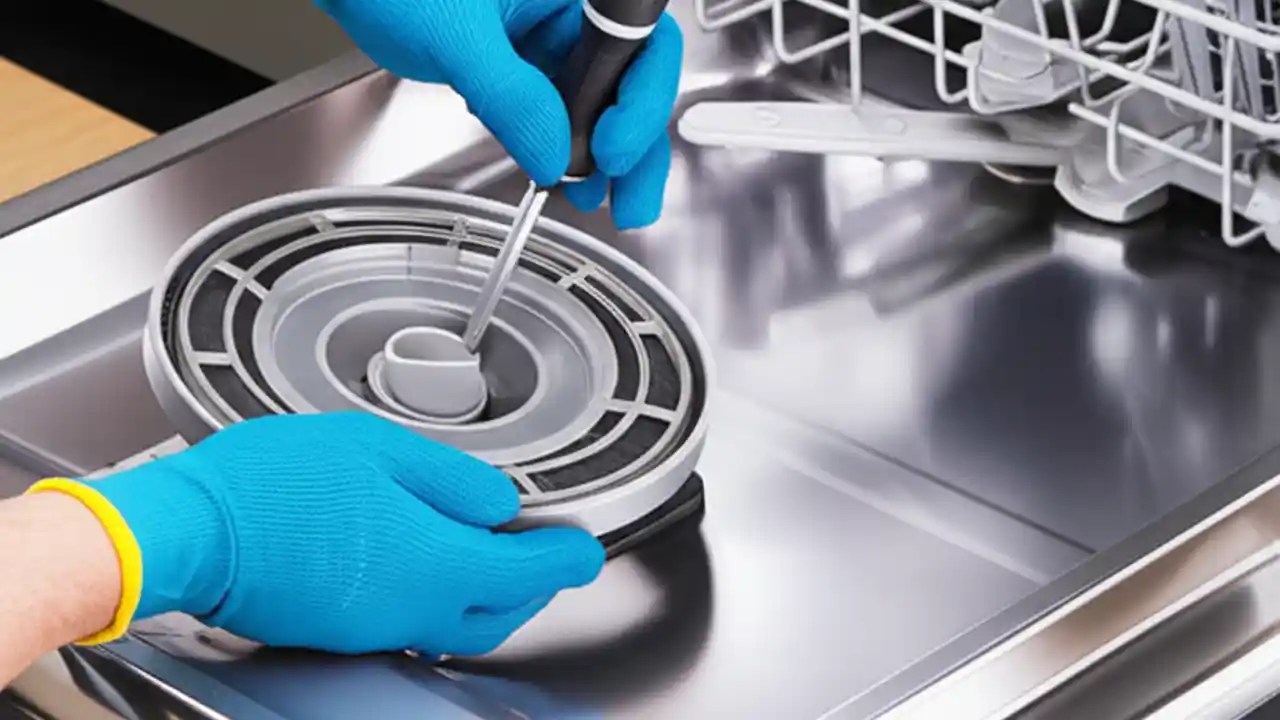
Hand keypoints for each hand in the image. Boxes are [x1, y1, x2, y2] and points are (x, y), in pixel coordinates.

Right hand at [77, 412, 604, 655]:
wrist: (192, 532)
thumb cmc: (273, 484)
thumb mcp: (377, 447)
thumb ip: (449, 476)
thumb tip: (497, 501)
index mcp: (434, 561)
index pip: (526, 571)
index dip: (565, 561)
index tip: (585, 553)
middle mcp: (412, 607)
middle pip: (499, 613)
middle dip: (533, 587)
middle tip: (546, 557)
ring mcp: (375, 625)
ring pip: (458, 624)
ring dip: (488, 595)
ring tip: (492, 557)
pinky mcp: (342, 628)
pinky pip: (414, 623)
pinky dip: (442, 599)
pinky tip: (427, 566)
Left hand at [316, 0, 682, 228]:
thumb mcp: (455, 35)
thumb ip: (512, 96)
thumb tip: (555, 156)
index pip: (642, 40)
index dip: (640, 99)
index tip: (608, 149)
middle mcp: (569, 5)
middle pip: (631, 77)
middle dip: (635, 144)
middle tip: (628, 201)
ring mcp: (547, 32)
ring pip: (597, 98)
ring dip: (602, 154)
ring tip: (599, 201)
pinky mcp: (521, 60)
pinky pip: (557, 105)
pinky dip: (563, 144)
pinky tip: (561, 177)